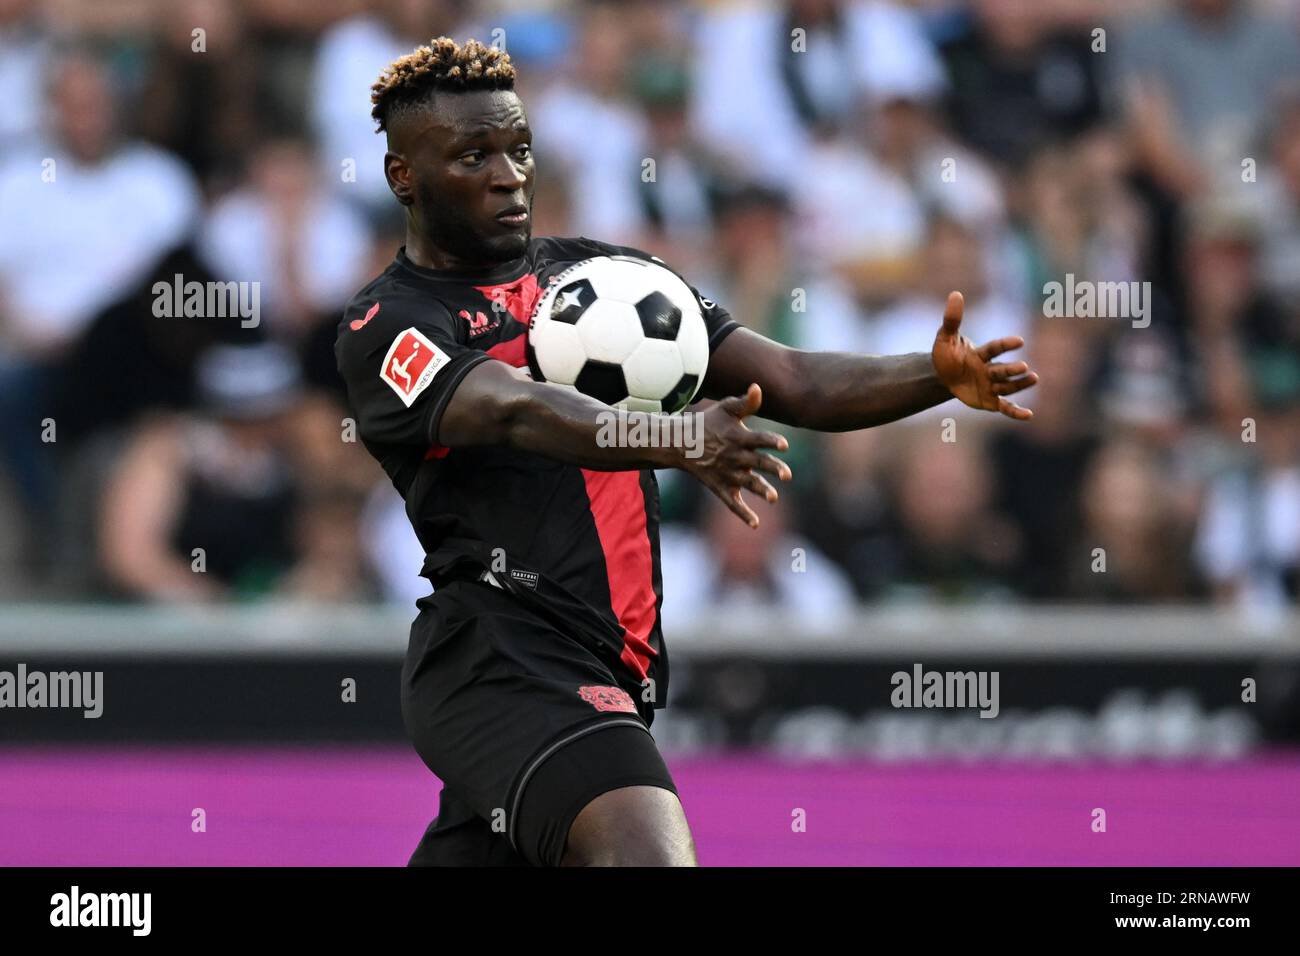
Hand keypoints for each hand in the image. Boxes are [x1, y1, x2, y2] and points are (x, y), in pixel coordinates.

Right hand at [680, 383, 791, 527]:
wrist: (681, 444)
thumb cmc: (708, 423)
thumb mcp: (725, 409)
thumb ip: (745, 402)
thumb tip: (758, 387)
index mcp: (739, 437)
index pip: (758, 439)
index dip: (771, 441)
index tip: (784, 445)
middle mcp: (735, 457)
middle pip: (757, 463)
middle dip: (772, 468)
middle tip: (787, 475)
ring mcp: (728, 474)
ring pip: (747, 484)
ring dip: (760, 490)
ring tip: (773, 498)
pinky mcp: (721, 487)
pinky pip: (732, 503)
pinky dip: (742, 514)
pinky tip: (755, 524)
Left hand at [932, 291, 1037, 420]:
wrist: (941, 377)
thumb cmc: (946, 356)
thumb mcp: (945, 338)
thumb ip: (952, 319)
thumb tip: (955, 294)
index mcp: (981, 354)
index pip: (994, 348)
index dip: (1005, 345)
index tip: (1018, 341)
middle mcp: (990, 369)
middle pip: (1002, 369)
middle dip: (1012, 369)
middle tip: (1024, 367)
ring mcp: (991, 385)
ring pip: (1008, 386)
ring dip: (1020, 384)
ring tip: (1034, 378)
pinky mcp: (990, 401)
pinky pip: (1004, 407)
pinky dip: (1016, 412)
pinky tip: (1028, 416)